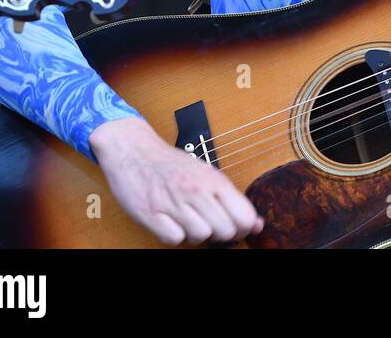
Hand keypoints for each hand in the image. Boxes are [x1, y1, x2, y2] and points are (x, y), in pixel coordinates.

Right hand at [89, 115, 264, 245]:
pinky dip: (174, 235)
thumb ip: (230, 198)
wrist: (134, 151)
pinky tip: (172, 223)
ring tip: (189, 221)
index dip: (244, 227)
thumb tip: (256, 223)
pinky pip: (173, 239)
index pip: (243, 215)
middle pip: (225, 229)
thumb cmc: (173, 165)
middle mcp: (195, 190)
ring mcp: (172, 202)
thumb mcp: (207, 173)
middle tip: (211, 225)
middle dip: (222, 233)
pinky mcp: (150, 213)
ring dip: (196, 234)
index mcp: (213, 179)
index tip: (238, 227)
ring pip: (201, 236)